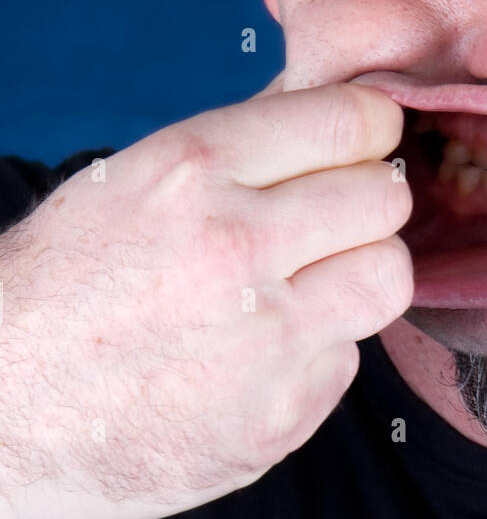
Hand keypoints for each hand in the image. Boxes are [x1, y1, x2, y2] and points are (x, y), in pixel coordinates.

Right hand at [0, 83, 411, 518]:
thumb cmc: (65, 282)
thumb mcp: (136, 178)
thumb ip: (248, 139)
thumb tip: (343, 99)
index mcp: (194, 169)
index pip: (355, 119)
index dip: (370, 130)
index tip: (360, 148)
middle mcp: (233, 248)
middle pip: (387, 198)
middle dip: (370, 203)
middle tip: (336, 222)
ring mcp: (261, 341)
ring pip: (389, 279)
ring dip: (361, 277)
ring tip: (311, 286)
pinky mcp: (275, 419)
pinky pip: (346, 362)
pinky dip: (316, 354)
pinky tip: (259, 356)